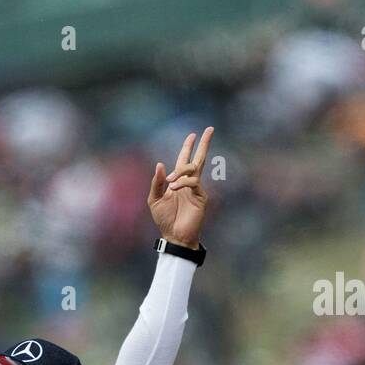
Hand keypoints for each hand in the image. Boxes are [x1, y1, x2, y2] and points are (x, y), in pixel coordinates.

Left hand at [147, 127, 213, 248]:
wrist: (174, 236)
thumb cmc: (164, 219)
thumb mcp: (154, 199)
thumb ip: (157, 182)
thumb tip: (160, 164)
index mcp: (178, 182)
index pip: (184, 160)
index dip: (188, 147)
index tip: (192, 135)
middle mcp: (189, 183)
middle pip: (199, 159)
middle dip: (203, 144)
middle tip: (209, 129)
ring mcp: (196, 189)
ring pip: (194, 169)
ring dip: (181, 171)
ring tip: (170, 183)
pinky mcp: (201, 196)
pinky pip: (194, 182)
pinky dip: (183, 182)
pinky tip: (174, 188)